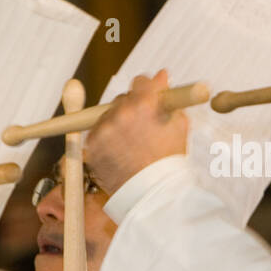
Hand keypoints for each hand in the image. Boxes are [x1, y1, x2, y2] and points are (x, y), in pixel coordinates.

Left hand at [84, 71, 187, 193]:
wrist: (152, 194)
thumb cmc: (170, 161)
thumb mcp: (179, 125)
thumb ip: (169, 98)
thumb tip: (162, 76)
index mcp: (144, 105)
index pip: (140, 81)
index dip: (147, 88)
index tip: (149, 95)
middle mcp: (120, 113)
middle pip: (122, 99)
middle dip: (131, 108)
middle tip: (141, 125)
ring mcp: (104, 130)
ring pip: (108, 116)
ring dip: (117, 124)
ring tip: (131, 145)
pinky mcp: (92, 146)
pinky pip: (97, 134)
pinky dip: (107, 140)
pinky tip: (120, 152)